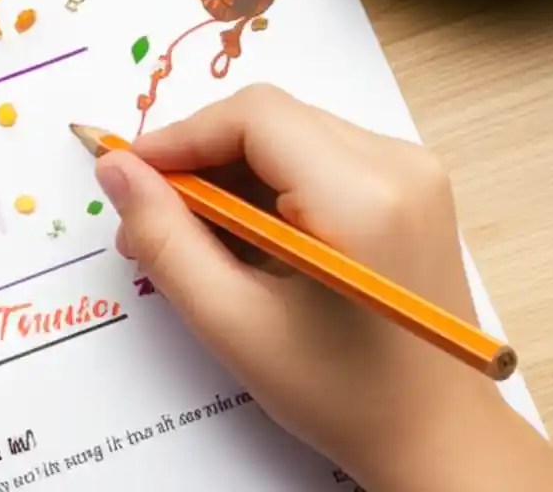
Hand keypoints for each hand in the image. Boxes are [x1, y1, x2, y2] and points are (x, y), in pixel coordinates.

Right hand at [95, 84, 552, 491]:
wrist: (437, 434)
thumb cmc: (342, 393)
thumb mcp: (234, 322)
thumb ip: (166, 238)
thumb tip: (116, 170)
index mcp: (363, 197)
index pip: (254, 116)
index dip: (181, 136)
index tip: (128, 175)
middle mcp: (399, 165)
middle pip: (271, 121)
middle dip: (200, 159)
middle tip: (149, 220)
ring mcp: (413, 172)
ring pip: (291, 136)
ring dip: (230, 174)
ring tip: (192, 240)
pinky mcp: (411, 188)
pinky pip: (319, 158)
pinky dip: (268, 186)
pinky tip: (244, 241)